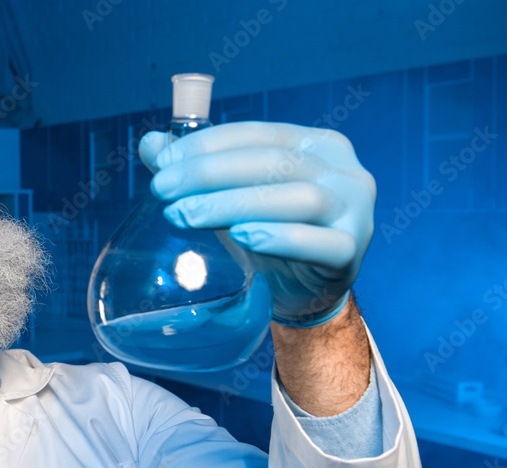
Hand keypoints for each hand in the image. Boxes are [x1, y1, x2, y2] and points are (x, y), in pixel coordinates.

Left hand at [139, 122, 374, 326]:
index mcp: (317, 145)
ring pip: (298, 199)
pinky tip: (242, 237)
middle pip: (275, 163)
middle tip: (163, 191)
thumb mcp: (231, 198)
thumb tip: (150, 143)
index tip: (163, 163)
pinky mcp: (352, 251)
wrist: (305, 292)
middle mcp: (344, 171)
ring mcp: (356, 211)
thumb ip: (196, 170)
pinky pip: (321, 243)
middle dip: (211, 174)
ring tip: (186, 215)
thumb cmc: (269, 235)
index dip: (209, 145)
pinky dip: (280, 238)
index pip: (259, 134)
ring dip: (236, 205)